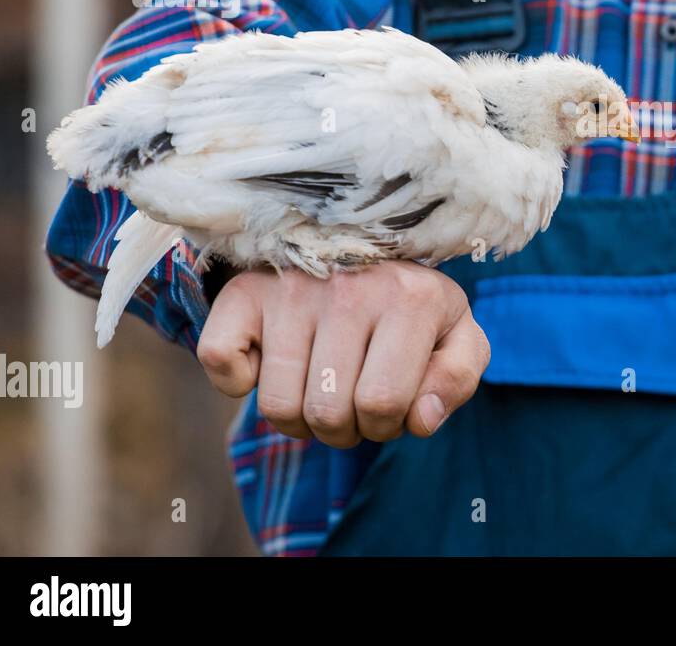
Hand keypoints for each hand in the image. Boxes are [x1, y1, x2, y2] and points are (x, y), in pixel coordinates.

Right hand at [196, 261, 488, 446]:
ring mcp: (293, 287)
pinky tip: (272, 362)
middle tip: (351, 402)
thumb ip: (456, 378)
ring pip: (277, 406)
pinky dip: (238, 382)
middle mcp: (350, 287)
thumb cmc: (412, 308)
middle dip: (343, 429)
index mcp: (412, 299)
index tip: (389, 405)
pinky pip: (220, 361)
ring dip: (298, 419)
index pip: (382, 404)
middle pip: (327, 414)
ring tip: (319, 387)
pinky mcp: (245, 290)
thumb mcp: (455, 335)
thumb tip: (421, 420)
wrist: (361, 246)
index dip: (385, 426)